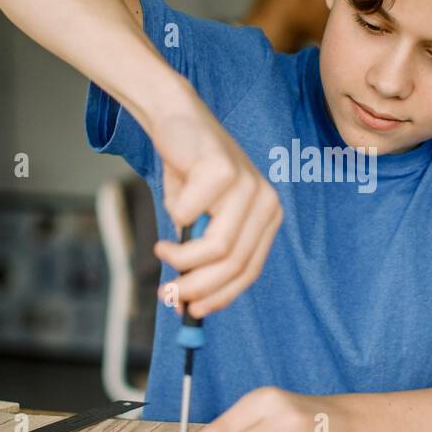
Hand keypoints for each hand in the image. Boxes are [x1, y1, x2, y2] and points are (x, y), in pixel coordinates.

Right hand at [149, 90, 281, 316]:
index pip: (249, 270)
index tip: (192, 310)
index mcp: (268, 217)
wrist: (177, 120)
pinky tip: (171, 204)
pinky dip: (175, 216)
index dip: (220, 296)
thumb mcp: (202, 222)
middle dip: (197, 286)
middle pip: (234, 264)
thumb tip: (187, 304)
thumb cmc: (189, 175)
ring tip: (163, 250)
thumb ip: (203, 258)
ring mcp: (249, 185)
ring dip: (182, 258)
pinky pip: (191, 214)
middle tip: (169, 293)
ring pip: (218, 247)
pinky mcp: (224, 170)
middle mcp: (267, 202)